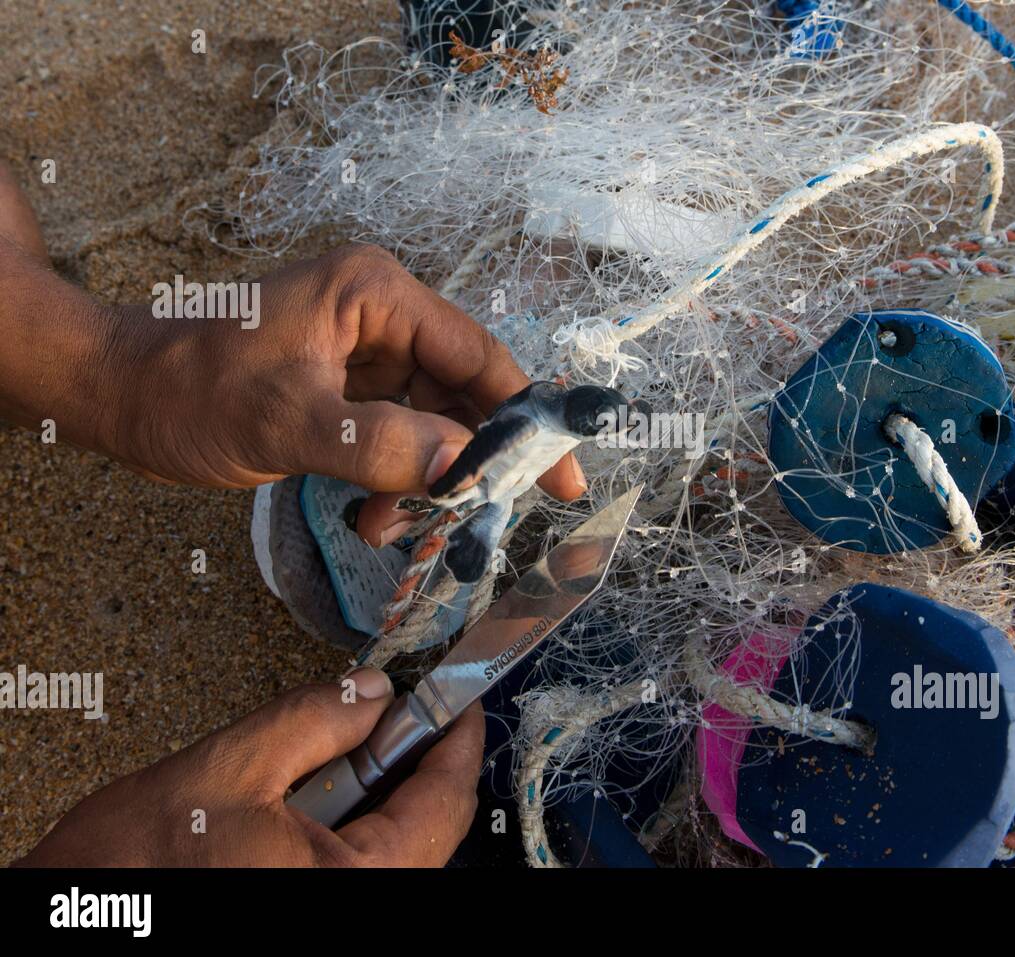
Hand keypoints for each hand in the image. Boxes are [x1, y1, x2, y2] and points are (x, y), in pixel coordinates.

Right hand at [14, 669, 484, 866]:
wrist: (74, 905)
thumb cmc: (135, 862)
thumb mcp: (235, 765)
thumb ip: (318, 719)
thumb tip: (374, 693)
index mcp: (355, 882)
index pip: (444, 803)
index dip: (456, 741)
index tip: (457, 703)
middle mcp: (359, 905)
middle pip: (427, 827)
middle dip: (410, 763)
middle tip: (391, 713)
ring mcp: (335, 912)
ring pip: (394, 846)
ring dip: (378, 794)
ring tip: (334, 756)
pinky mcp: (310, 910)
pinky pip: (358, 866)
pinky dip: (351, 825)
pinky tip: (313, 797)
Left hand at [100, 243, 584, 543]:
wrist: (116, 396)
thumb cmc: (189, 390)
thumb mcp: (288, 421)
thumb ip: (381, 446)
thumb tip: (464, 472)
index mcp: (376, 295)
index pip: (478, 358)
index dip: (525, 421)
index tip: (562, 476)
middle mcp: (380, 316)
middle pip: (463, 394)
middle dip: (470, 462)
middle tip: (485, 520)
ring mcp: (364, 354)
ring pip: (433, 425)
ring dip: (427, 482)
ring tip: (396, 527)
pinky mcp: (346, 389)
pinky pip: (398, 439)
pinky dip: (396, 482)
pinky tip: (374, 517)